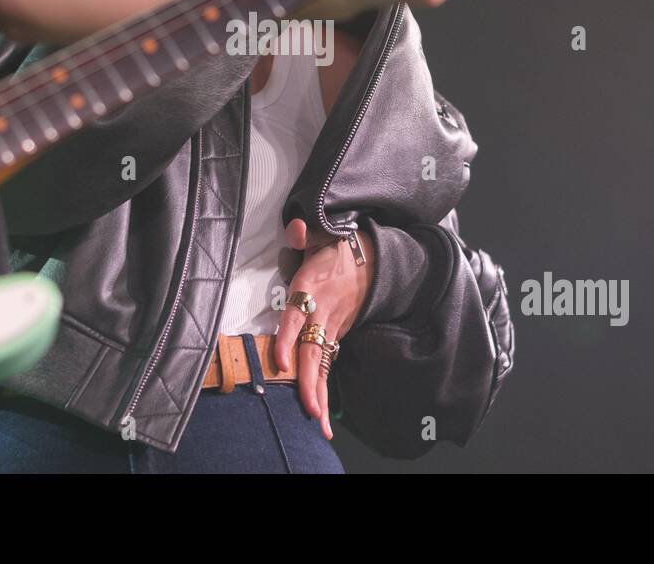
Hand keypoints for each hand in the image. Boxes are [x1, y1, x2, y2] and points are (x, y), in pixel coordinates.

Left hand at [273, 217, 375, 440]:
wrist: (373, 262)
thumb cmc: (336, 249)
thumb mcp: (322, 233)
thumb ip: (304, 232)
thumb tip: (295, 229)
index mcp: (312, 287)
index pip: (297, 315)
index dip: (287, 337)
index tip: (280, 360)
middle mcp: (322, 313)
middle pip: (314, 351)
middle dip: (310, 382)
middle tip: (308, 410)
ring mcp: (330, 328)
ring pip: (322, 365)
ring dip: (320, 396)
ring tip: (319, 425)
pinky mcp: (334, 337)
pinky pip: (327, 367)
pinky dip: (324, 394)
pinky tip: (321, 419)